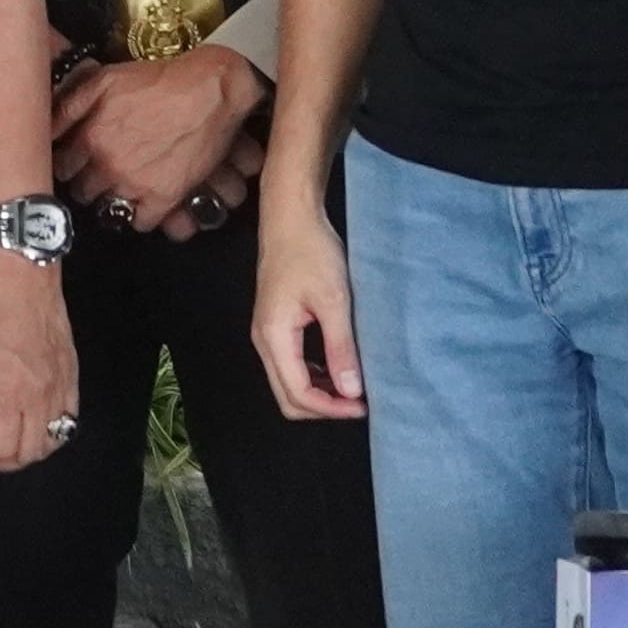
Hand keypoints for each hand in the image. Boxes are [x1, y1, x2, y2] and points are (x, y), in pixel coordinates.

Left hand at [0, 253, 78, 468]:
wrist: (22, 273)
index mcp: (8, 390)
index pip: (0, 449)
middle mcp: (40, 396)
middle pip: (28, 454)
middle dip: (2, 454)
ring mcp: (61, 387)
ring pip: (52, 442)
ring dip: (27, 446)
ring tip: (8, 423)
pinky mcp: (73, 377)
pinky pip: (70, 420)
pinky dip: (52, 428)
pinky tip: (32, 412)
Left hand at [58, 49, 265, 236]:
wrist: (209, 90)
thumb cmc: (158, 80)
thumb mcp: (104, 80)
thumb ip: (69, 105)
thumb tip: (47, 127)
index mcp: (91, 137)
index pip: (62, 167)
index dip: (67, 165)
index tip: (73, 163)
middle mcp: (108, 165)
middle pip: (83, 192)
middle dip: (87, 183)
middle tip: (98, 174)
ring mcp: (136, 184)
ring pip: (109, 208)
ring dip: (112, 199)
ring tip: (122, 185)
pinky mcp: (163, 197)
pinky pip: (140, 222)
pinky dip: (139, 215)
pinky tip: (142, 200)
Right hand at [251, 204, 364, 421]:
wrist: (291, 218)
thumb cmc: (311, 251)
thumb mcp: (334, 300)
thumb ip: (340, 348)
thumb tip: (350, 391)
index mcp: (273, 337)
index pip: (298, 394)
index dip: (331, 408)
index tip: (364, 406)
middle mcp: (264, 341)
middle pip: (287, 398)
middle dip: (323, 408)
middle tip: (359, 402)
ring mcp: (266, 334)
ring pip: (288, 384)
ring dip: (319, 394)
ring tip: (353, 387)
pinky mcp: (275, 326)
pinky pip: (290, 366)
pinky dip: (314, 376)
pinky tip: (337, 367)